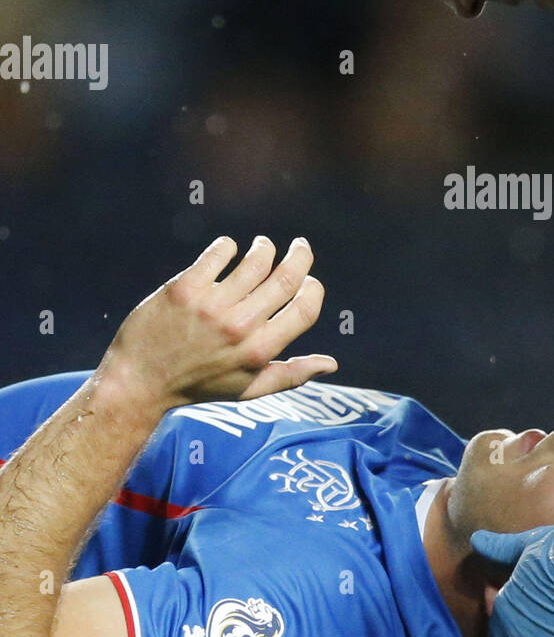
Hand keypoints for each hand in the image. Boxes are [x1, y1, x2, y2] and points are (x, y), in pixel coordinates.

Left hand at [96, 236, 336, 413]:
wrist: (139, 380)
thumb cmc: (197, 386)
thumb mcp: (248, 390)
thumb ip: (291, 375)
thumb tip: (332, 363)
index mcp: (259, 351)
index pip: (304, 308)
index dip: (313, 288)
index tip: (309, 280)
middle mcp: (239, 327)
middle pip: (285, 278)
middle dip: (300, 255)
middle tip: (300, 245)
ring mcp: (211, 305)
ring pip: (255, 260)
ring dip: (264, 247)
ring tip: (262, 246)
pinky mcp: (184, 287)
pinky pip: (218, 252)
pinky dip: (228, 246)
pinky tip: (227, 250)